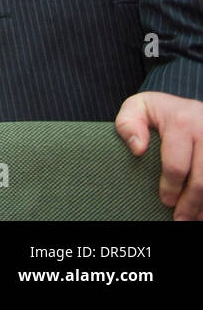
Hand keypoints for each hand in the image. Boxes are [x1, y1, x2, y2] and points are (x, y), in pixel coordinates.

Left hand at [115, 91, 202, 219]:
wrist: (190, 105)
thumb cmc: (160, 111)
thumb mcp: (138, 108)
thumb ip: (128, 123)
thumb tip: (137, 148)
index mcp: (181, 121)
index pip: (176, 164)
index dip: (171, 187)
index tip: (165, 201)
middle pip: (201, 178)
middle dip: (190, 203)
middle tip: (180, 218)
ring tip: (194, 218)